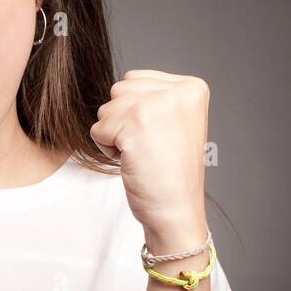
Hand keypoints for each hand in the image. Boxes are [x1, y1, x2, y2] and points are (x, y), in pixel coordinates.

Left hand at [89, 69, 209, 252]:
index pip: (134, 80)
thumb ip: (154, 97)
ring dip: (114, 136)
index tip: (159, 137)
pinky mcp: (137, 123)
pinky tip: (133, 162)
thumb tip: (122, 86)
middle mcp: (179, 91)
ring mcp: (158, 105)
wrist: (176, 210)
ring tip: (142, 154)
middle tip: (149, 148)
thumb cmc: (170, 173)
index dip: (134, 112)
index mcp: (192, 87)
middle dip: (122, 121)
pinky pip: (98, 129)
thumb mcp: (175, 123)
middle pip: (118, 90)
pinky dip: (107, 150)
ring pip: (106, 109)